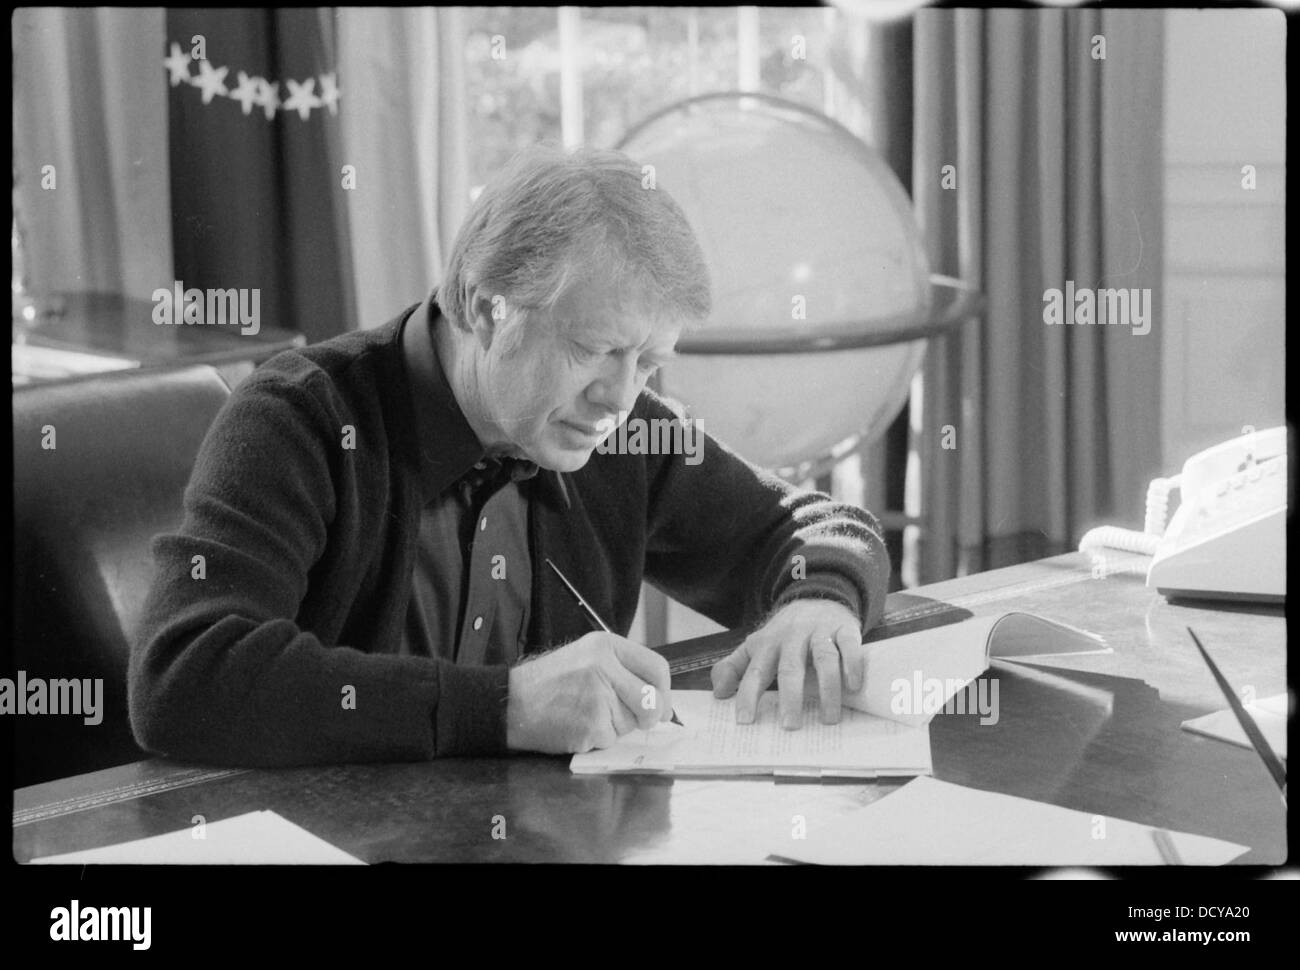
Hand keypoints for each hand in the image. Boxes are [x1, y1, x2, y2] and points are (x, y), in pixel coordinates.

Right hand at [506, 632, 673, 753]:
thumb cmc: (550, 683)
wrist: (512, 702)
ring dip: (617, 727)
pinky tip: (579, 726)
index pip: (657, 667)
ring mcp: (597, 696)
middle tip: (634, 719)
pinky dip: (600, 739)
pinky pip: (612, 739)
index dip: (664, 691)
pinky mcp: (590, 723)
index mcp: (606, 646)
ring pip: (632, 722)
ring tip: (589, 714)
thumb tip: (663, 704)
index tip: (660, 703)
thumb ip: (624, 672)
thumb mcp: (587, 658)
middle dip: (648, 716)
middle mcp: (604, 666)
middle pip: (652, 700)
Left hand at [710, 600, 864, 728]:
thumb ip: (734, 668)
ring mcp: (819, 632)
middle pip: (790, 668)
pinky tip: (853, 686)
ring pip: (823, 658)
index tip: (745, 721)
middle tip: (790, 725)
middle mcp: (792, 638)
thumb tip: (718, 693)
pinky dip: (852, 665)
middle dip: (790, 698)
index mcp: (767, 645)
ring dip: (827, 689)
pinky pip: (849, 645)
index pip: (755, 672)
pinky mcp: (844, 629)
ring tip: (829, 718)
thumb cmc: (784, 635)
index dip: (748, 696)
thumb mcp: (755, 647)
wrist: (816, 600)